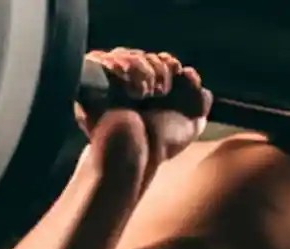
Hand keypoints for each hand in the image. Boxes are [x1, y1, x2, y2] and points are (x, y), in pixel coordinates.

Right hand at [75, 48, 213, 165]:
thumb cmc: (158, 145)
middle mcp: (126, 86)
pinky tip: (131, 89)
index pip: (159, 62)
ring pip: (124, 54)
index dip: (171, 65)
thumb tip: (201, 87)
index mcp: (148, 92)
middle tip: (160, 92)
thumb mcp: (189, 127)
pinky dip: (120, 68)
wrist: (134, 153)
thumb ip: (198, 105)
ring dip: (142, 69)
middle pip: (143, 55)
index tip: (181, 74)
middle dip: (159, 68)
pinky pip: (100, 58)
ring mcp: (106, 83)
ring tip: (144, 95)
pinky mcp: (88, 82)